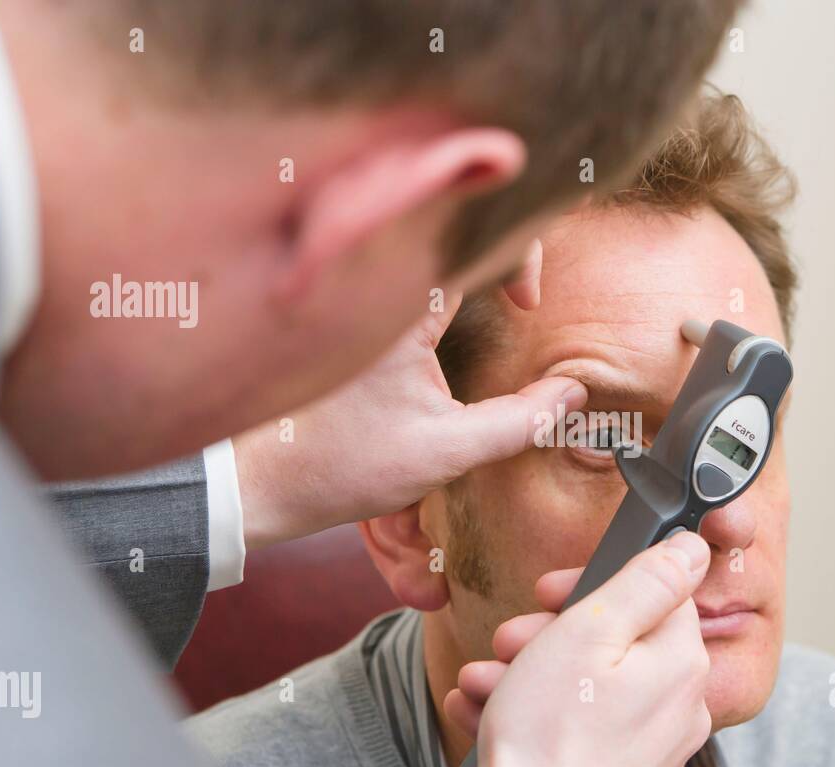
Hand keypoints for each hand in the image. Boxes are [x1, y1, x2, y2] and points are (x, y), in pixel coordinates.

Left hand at [235, 242, 577, 547]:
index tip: (528, 306)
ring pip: (424, 234)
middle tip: (526, 292)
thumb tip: (573, 392)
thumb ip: (520, 421)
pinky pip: (401, 260)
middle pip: (449, 217)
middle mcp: (368, 279)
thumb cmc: (343, 467)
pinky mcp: (344, 307)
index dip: (519, 252)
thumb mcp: (446, 453)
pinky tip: (457, 305)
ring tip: (504, 292)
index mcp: (394, 303)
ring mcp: (351, 288)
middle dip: (500, 241)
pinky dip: (442, 269)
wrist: (261, 481)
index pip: (471, 231)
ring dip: (472, 252)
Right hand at [446, 532, 713, 766]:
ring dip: (531, 675)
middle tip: (509, 641)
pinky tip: (491, 714)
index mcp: (681, 661)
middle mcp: (681, 705)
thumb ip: (647, 581)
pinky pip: (583, 729)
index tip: (550, 592)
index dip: (595, 583)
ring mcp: (654, 747)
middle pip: (618, 640)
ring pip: (590, 686)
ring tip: (485, 682)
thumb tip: (693, 547)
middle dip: (552, 634)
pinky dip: (538, 717)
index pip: (654, 591)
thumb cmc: (551, 737)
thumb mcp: (591, 630)